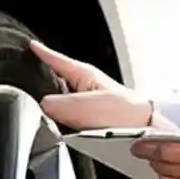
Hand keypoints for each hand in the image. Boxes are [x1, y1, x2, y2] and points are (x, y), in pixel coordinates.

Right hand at [30, 40, 152, 129]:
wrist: (149, 132)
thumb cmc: (127, 115)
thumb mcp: (85, 105)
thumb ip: (58, 104)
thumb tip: (42, 106)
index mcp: (85, 75)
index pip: (58, 60)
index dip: (42, 53)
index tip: (30, 46)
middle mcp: (88, 88)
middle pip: (58, 81)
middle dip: (44, 82)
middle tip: (31, 79)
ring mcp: (92, 105)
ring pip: (65, 104)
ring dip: (57, 110)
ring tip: (48, 115)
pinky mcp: (97, 123)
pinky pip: (74, 120)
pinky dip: (68, 124)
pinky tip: (68, 131)